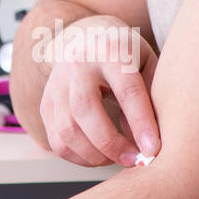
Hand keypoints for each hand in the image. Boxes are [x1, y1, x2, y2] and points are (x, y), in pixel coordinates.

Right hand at [37, 14, 160, 167]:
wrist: (86, 37)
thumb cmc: (125, 55)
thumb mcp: (146, 62)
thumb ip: (151, 97)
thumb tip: (146, 143)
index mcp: (110, 51)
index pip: (125, 90)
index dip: (140, 123)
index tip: (153, 149)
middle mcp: (78, 65)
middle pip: (84, 109)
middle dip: (111, 143)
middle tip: (134, 160)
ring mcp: (56, 83)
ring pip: (66, 128)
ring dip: (94, 154)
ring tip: (117, 158)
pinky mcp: (46, 103)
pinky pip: (56, 139)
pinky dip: (78, 157)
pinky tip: (98, 156)